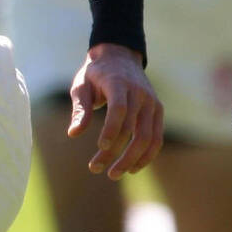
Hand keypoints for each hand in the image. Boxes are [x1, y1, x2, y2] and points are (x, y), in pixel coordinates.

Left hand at [67, 43, 162, 179]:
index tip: (100, 147)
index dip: (112, 129)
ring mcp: (152, 103)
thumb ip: (80, 108)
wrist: (119, 57)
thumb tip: (73, 134)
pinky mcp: (158, 111)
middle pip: (133, 128)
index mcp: (119, 83)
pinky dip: (147, 155)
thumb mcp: (81, 85)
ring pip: (148, 137)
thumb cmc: (94, 75)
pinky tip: (131, 167)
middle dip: (116, 152)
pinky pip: (156, 137)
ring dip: (133, 159)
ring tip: (113, 173)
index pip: (119, 108)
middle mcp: (140, 93)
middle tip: (96, 168)